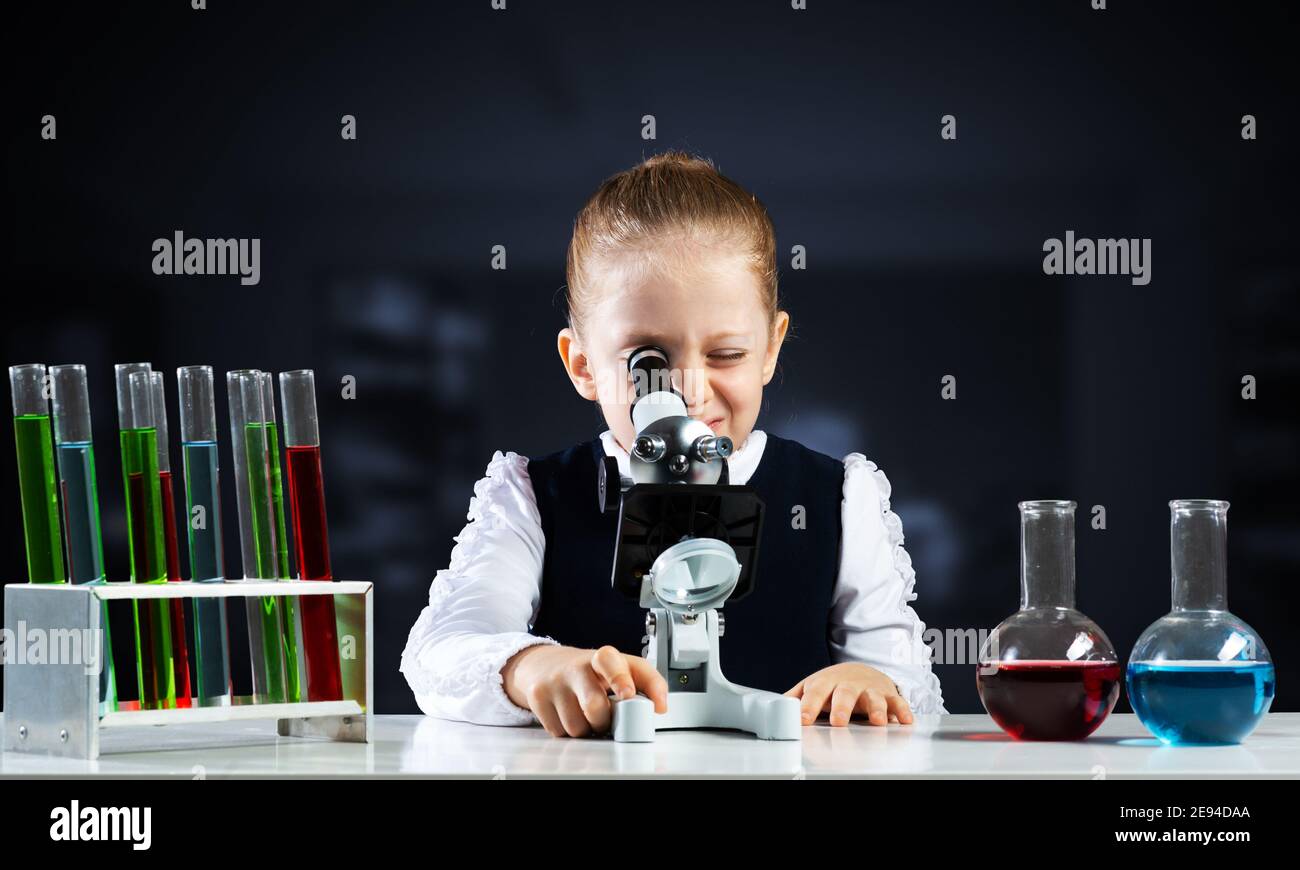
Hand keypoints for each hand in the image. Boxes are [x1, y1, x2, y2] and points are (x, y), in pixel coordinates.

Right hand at [502, 644, 668, 736]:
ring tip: (586, 714)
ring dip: (586, 729)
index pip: (611, 661)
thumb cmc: (591, 671)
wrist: (545, 664)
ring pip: (576, 725)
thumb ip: (646, 682)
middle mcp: (577, 667)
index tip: (628, 694)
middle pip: (594, 706)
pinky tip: (568, 715)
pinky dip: (567, 731)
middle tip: (605, 716)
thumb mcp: (620, 666)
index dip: (620, 678)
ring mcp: (554, 682)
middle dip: (604, 720)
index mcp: (603, 657)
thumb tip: (660, 706)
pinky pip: (558, 731)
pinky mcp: (537, 698)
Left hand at [785, 663, 913, 726]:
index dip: (808, 706)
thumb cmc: (833, 684)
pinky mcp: (888, 695)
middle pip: (844, 693)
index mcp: (826, 682)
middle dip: (841, 707)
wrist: (862, 671)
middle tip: (837, 722)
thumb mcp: (813, 686)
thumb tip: (771, 708)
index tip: (803, 720)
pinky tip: (905, 721)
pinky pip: (898, 702)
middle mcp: (848, 684)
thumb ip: (794, 698)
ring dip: (876, 709)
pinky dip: (902, 711)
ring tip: (877, 722)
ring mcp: (869, 689)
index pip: (815, 693)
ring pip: (873, 698)